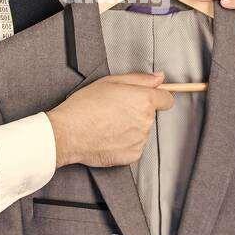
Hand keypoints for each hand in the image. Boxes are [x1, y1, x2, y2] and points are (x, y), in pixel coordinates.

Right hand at [46, 72, 175, 168]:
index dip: (157, 97)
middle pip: (150, 115)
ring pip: (141, 131)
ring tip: (107, 124)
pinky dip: (124, 143)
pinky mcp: (132, 155)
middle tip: (115, 110)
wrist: (67, 133)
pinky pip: (134, 147)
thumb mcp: (110, 82)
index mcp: (143, 100)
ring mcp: (140, 140)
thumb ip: (139, 79)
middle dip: (137, 112)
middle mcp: (146, 120)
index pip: (167, 99)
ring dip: (130, 128)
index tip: (147, 99)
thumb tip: (158, 78)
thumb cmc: (84, 106)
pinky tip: (108, 137)